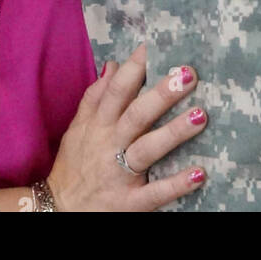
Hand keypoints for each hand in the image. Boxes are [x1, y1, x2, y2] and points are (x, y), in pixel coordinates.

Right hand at [45, 44, 207, 210]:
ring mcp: (120, 174)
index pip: (116, 92)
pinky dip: (176, 184)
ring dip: (174, 133)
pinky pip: (155, 193)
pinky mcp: (130, 202)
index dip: (133, 70)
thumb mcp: (78, 127)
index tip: (152, 48)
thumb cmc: (74, 164)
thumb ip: (95, 96)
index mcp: (99, 125)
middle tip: (187, 75)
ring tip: (201, 115)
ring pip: (148, 149)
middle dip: (162, 95)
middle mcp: (110, 145)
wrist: (59, 211)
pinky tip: (198, 173)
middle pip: (137, 115)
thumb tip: (113, 64)